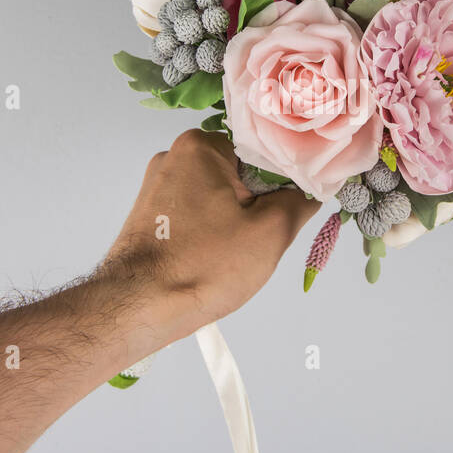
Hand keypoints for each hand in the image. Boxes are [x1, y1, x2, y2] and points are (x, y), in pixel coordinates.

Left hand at [103, 130, 320, 345]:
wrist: (139, 307)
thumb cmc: (204, 267)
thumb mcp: (271, 231)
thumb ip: (301, 199)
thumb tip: (313, 186)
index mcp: (201, 145)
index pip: (264, 151)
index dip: (287, 181)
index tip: (292, 211)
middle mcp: (174, 155)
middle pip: (241, 172)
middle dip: (259, 203)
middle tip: (260, 238)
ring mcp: (158, 184)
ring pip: (220, 194)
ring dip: (237, 219)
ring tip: (234, 251)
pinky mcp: (150, 212)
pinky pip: (198, 211)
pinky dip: (213, 229)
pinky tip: (213, 256)